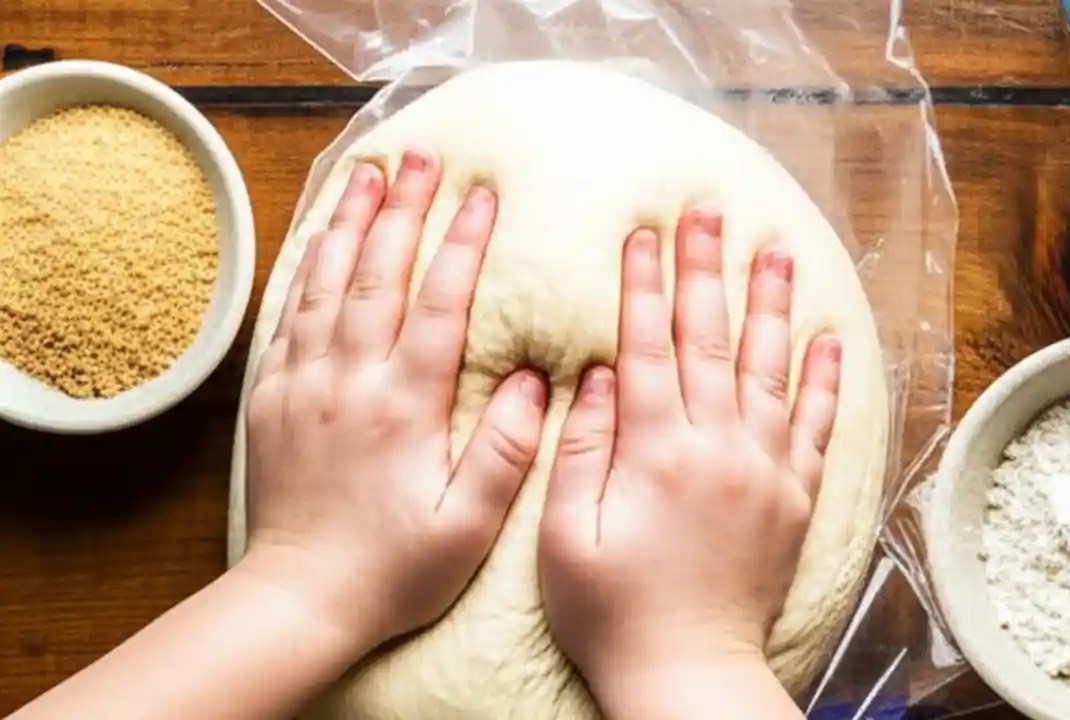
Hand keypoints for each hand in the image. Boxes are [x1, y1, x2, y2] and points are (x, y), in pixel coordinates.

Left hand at [245, 152, 547, 649]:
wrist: (301, 599)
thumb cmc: (395, 568)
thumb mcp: (469, 524)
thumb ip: (504, 449)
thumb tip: (530, 377)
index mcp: (404, 405)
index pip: (439, 303)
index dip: (463, 243)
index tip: (484, 195)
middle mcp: (349, 380)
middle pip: (378, 273)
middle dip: (403, 207)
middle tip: (422, 154)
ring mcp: (303, 383)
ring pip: (325, 282)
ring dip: (348, 221)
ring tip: (366, 171)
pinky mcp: (271, 397)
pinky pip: (286, 315)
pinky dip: (303, 267)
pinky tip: (317, 239)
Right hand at [538, 209, 842, 712]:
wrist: (687, 672)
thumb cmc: (612, 612)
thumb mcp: (567, 537)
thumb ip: (584, 449)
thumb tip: (601, 373)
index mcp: (656, 451)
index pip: (648, 346)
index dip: (643, 284)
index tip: (643, 231)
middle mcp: (718, 447)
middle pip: (712, 340)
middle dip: (707, 268)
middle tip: (709, 209)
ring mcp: (763, 470)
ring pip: (771, 369)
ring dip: (773, 304)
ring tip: (776, 249)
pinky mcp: (794, 497)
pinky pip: (816, 426)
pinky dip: (825, 380)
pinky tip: (831, 338)